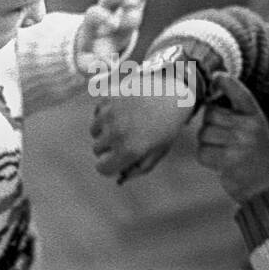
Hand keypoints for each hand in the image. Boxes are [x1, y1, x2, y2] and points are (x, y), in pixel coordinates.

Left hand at [74, 0, 160, 73]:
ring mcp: (117, 4)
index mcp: (93, 24)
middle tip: (133, 3)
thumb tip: (106, 66)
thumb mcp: (89, 62)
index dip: (103, 16)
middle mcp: (104, 10)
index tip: (115, 25)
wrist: (95, 43)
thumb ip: (94, 65)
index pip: (94, 13)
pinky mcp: (128, 3)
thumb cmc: (93, 54)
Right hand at [90, 58, 194, 180]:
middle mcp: (116, 133)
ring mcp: (109, 114)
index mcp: (129, 151)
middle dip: (109, 147)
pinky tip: (124, 109)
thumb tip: (118, 178)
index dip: (110, 166)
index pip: (102, 168)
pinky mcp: (107, 98)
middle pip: (97, 150)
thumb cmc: (167, 126)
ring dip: (105, 130)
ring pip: (94, 131)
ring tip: (125, 123)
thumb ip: (138, 169)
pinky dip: (106, 113)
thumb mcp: (158, 152)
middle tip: (127, 137)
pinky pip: (97, 112)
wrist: (174, 91)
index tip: (118, 160)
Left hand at [196, 73, 268, 201]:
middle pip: (210, 114)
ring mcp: (239, 143)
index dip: (227, 82)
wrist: (266, 186)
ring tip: (223, 151)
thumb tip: (205, 99)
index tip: (216, 76)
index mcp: (255, 116)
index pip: (240, 94)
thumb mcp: (253, 129)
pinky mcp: (228, 160)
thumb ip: (235, 113)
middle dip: (209, 124)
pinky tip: (221, 161)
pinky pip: (202, 152)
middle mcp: (249, 127)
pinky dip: (206, 158)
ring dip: (207, 143)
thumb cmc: (254, 154)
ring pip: (204, 134)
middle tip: (222, 136)